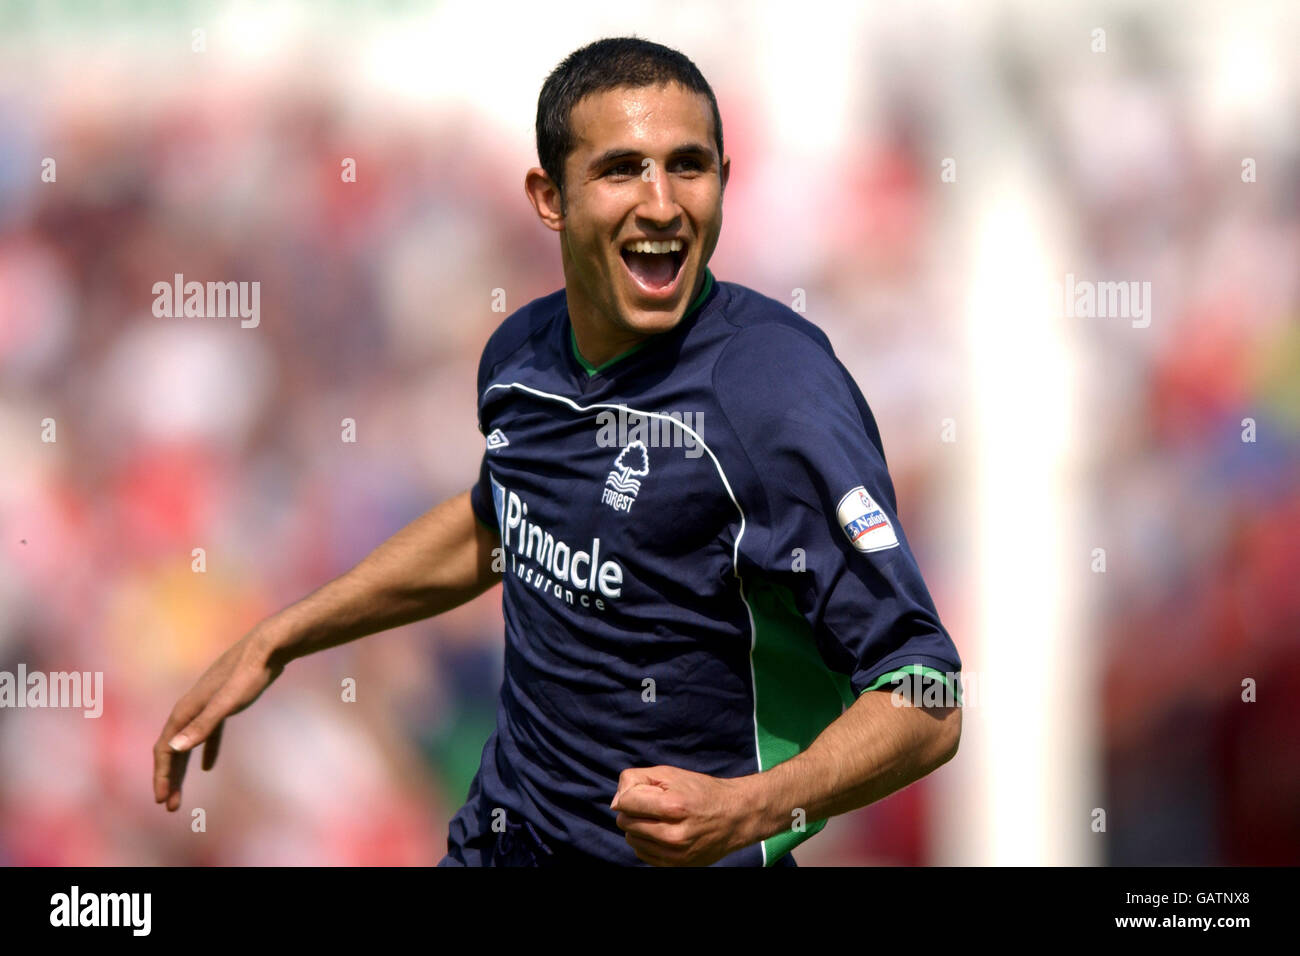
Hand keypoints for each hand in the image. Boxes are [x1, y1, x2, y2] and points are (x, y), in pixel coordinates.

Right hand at [152, 629, 285, 811]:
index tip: (162, 800)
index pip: (164, 749)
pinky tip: (208, 767)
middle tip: (169, 805)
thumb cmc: (248, 673)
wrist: (268, 647)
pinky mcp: (223, 703)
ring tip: (180, 794)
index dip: (161, 776)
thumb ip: (203, 725)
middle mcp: (191, 708)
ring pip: (188, 742)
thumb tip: (173, 749)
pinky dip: (205, 750)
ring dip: (182, 769)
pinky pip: (208, 733)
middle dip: (169, 778)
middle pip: (172, 749)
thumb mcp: (227, 703)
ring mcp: (207, 705)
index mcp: (186, 710)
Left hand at [610, 765, 755, 865]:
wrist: (735, 817)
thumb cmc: (700, 791)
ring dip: (638, 827)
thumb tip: (615, 803)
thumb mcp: (670, 773)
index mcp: (673, 807)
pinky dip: (646, 842)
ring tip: (659, 818)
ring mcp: (675, 855)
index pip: (625, 803)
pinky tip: (661, 832)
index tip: (644, 791)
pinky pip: (643, 854)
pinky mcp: (677, 866)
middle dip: (633, 811)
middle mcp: (673, 835)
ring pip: (632, 840)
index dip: (630, 794)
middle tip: (653, 805)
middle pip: (625, 823)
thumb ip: (636, 780)